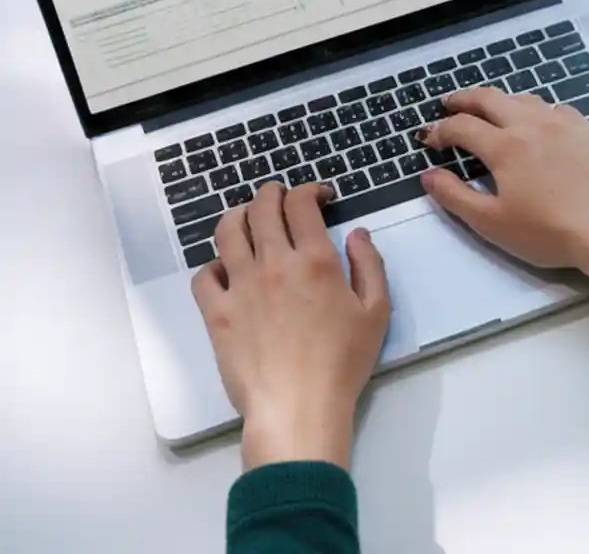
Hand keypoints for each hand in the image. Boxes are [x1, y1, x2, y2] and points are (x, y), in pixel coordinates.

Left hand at [191, 183, 389, 470]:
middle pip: (262, 208)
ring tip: (248, 218)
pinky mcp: (217, 312)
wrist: (298, 407)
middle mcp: (274, 264)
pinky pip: (204, 275)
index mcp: (316, 261)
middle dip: (272, 193)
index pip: (301, 204)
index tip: (319, 197)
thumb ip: (370, 265)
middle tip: (281, 197)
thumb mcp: (376, 312)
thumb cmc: (343, 364)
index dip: (309, 190)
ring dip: (238, 215)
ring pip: (227, 231)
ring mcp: (241, 286)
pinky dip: (213, 264)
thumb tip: (357, 234)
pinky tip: (227, 270)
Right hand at [417, 88, 588, 309]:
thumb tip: (429, 175)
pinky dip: (540, 110)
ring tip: (493, 109)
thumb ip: (455, 197)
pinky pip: (559, 110)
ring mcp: (566, 125)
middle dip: (465, 99)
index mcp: (505, 146)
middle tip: (450, 103)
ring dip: (502, 100)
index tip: (430, 139)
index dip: (440, 130)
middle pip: (491, 98)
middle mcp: (533, 125)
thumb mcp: (492, 223)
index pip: (462, 127)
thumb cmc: (548, 232)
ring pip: (527, 99)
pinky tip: (543, 122)